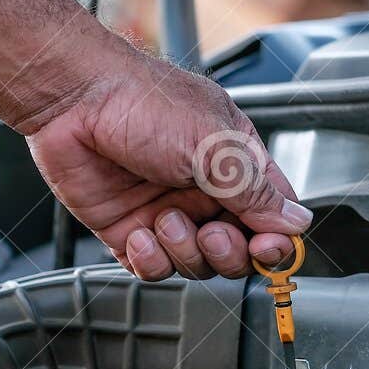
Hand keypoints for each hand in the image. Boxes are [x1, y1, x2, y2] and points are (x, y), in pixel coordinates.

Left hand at [16, 44, 311, 280]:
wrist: (73, 99)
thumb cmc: (142, 102)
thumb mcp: (212, 144)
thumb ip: (254, 191)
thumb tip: (295, 224)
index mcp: (236, 163)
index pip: (272, 217)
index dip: (274, 242)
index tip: (266, 248)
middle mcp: (204, 191)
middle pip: (237, 252)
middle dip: (228, 253)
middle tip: (211, 233)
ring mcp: (167, 212)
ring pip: (196, 265)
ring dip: (184, 251)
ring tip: (163, 219)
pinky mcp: (129, 230)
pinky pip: (154, 268)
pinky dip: (150, 261)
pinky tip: (139, 235)